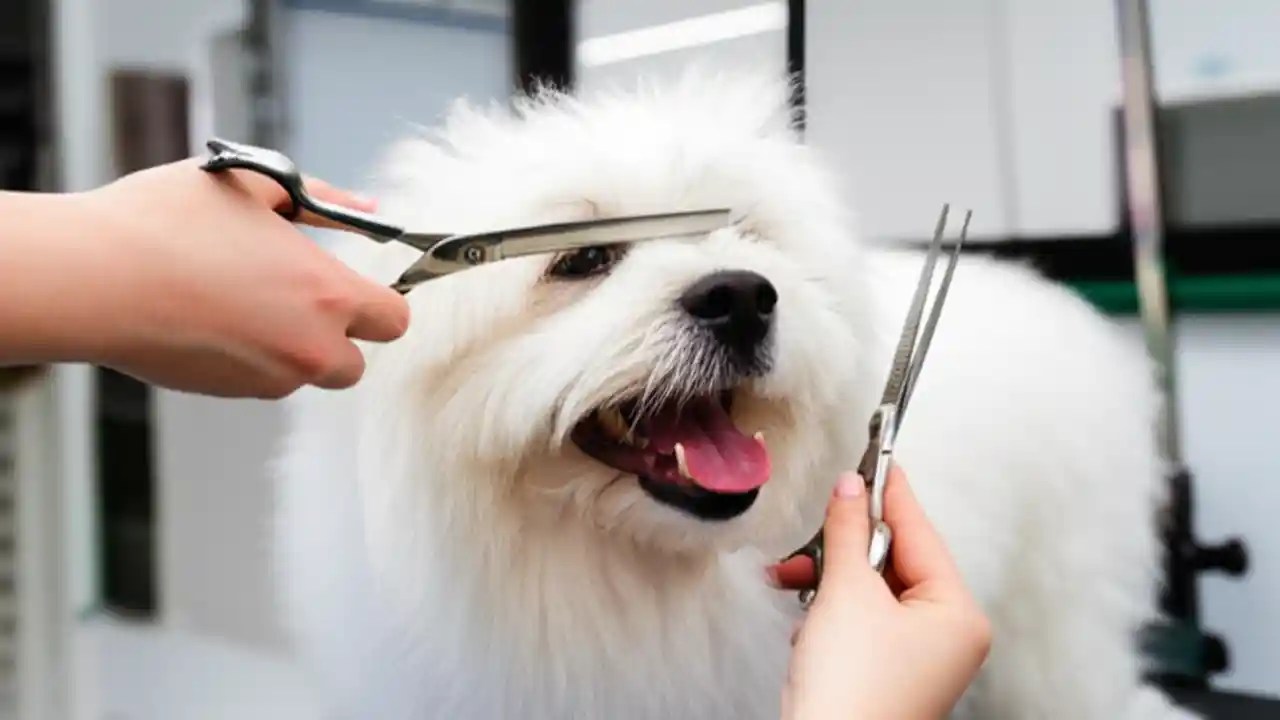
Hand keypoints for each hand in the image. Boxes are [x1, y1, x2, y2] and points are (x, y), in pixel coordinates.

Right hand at [72, 158, 408, 396]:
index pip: (394, 321)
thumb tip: (367, 209)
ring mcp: (268, 378)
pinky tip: (209, 317)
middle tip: (298, 297)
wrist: (92, 277)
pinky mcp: (226, 393)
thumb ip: (323, 201)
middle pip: (356, 364)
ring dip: (290, 347)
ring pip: (303, 373)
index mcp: (326, 295)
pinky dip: (248, 357)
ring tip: (238, 296)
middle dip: (339, 338)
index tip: (357, 286)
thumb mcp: (255, 184)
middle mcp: (308, 347)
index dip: (381, 302)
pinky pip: (258, 380)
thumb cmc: (167, 222)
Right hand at [771, 466, 990, 719]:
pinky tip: (804, 615)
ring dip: (828, 579)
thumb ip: (845, 531)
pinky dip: (829, 609)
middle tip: (819, 523)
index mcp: (957, 612)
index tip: (875, 459)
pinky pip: (859, 618)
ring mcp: (916, 655)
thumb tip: (850, 489)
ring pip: (870, 589)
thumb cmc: (853, 694)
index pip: (920, 532)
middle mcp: (946, 634)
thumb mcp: (846, 592)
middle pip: (893, 560)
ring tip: (795, 575)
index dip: (889, 494)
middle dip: (844, 547)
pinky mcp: (884, 669)